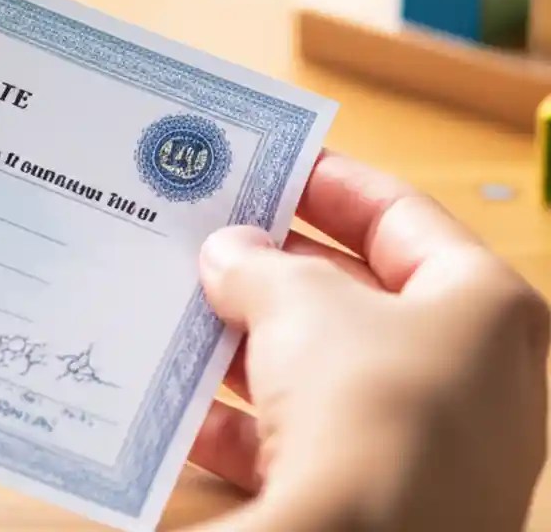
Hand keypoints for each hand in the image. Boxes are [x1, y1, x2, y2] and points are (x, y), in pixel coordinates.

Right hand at [185, 152, 548, 530]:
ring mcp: (423, 444)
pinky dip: (240, 421)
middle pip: (355, 295)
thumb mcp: (302, 305)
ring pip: (319, 372)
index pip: (400, 216)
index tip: (267, 164)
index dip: (328, 183)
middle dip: (273, 267)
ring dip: (246, 344)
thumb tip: (227, 253)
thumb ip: (260, 265)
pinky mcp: (375, 499)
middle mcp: (468, 374)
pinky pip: (298, 442)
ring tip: (179, 308)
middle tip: (208, 234)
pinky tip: (179, 401)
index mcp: (483, 305)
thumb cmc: (367, 405)